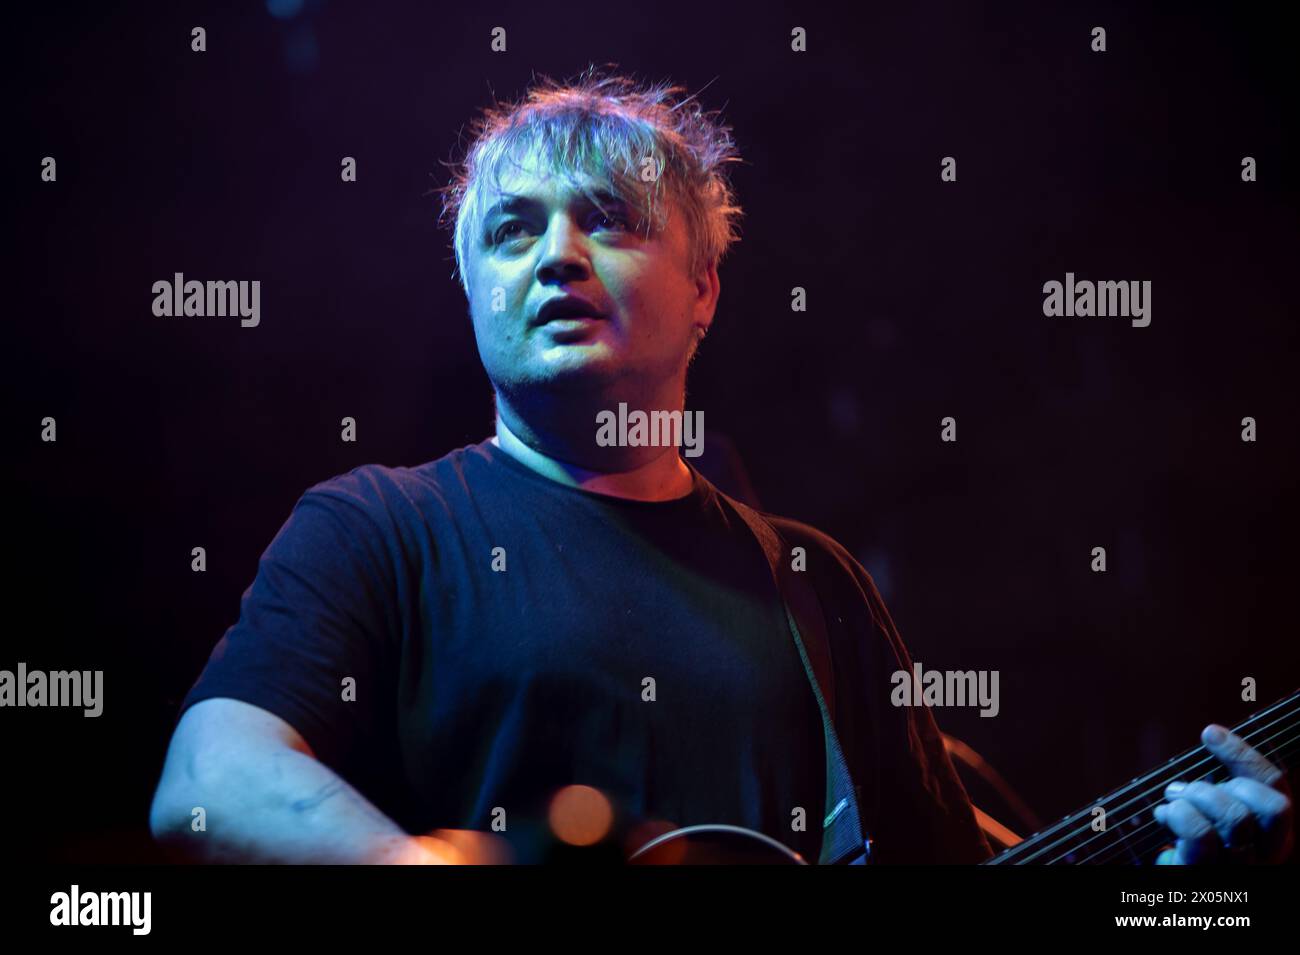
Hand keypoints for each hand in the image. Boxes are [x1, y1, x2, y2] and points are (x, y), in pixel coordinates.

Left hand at [1153, 724, 1292, 863]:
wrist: (1170, 884)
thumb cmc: (1186, 847)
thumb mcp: (1210, 815)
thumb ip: (1221, 788)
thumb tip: (1214, 736)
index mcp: (1273, 838)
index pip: (1277, 788)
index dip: (1244, 754)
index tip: (1210, 733)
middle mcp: (1266, 858)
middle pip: (1268, 806)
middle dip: (1219, 785)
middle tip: (1183, 789)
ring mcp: (1240, 871)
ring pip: (1236, 818)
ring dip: (1197, 797)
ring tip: (1173, 800)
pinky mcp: (1206, 876)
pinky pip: (1201, 836)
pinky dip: (1178, 814)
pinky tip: (1164, 815)